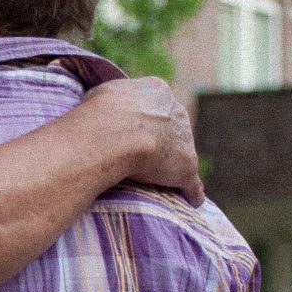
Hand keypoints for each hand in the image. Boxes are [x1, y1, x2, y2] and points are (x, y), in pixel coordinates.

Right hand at [79, 76, 203, 204]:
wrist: (113, 133)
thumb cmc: (100, 114)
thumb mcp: (101, 94)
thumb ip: (112, 100)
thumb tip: (104, 106)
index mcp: (158, 91)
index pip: (158, 105)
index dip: (147, 119)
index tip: (135, 131)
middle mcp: (176, 111)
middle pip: (174, 128)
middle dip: (164, 140)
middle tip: (146, 156)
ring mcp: (185, 140)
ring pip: (183, 153)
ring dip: (175, 166)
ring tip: (162, 181)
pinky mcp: (187, 167)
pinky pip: (192, 183)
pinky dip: (190, 191)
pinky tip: (190, 200)